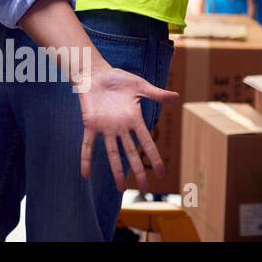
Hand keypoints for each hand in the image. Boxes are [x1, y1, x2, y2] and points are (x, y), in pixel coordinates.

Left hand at [76, 67, 178, 191]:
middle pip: (131, 152)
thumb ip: (156, 94)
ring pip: (112, 152)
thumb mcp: (139, 86)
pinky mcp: (90, 124)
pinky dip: (85, 158)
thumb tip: (177, 96)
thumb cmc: (118, 79)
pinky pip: (87, 144)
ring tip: (121, 187)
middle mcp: (120, 128)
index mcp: (134, 120)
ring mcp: (105, 128)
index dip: (153, 157)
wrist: (95, 72)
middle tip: (145, 188)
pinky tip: (85, 174)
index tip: (160, 172)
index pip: (146, 142)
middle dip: (138, 170)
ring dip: (116, 170)